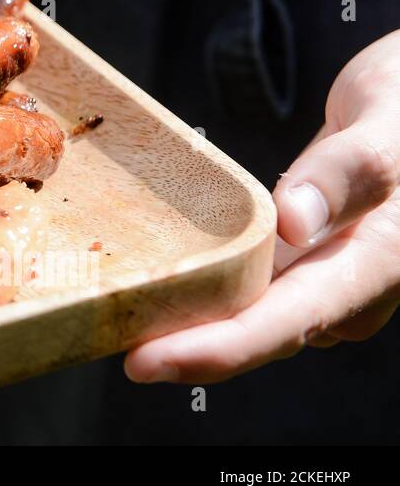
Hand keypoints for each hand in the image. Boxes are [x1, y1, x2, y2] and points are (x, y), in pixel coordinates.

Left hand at [125, 30, 399, 383]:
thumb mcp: (386, 126)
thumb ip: (348, 173)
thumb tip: (294, 226)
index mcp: (378, 261)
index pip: (290, 321)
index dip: (219, 348)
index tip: (148, 360)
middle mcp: (352, 282)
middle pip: (263, 331)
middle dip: (190, 348)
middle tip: (114, 347)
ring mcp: (327, 272)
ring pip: (253, 313)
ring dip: (193, 323)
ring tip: (119, 319)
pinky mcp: (306, 256)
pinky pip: (252, 284)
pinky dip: (206, 288)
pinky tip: (157, 280)